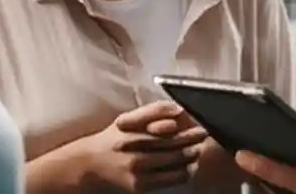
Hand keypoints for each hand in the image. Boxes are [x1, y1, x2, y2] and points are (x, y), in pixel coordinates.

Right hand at [76, 101, 207, 192]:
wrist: (91, 165)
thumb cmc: (115, 138)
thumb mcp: (129, 119)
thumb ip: (153, 111)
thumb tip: (179, 109)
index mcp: (133, 130)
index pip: (167, 128)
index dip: (187, 128)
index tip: (200, 125)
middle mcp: (135, 150)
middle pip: (173, 146)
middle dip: (193, 141)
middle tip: (204, 136)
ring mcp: (138, 170)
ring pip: (175, 164)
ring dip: (190, 157)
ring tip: (197, 150)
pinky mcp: (140, 186)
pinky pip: (170, 180)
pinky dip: (183, 173)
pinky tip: (188, 167)